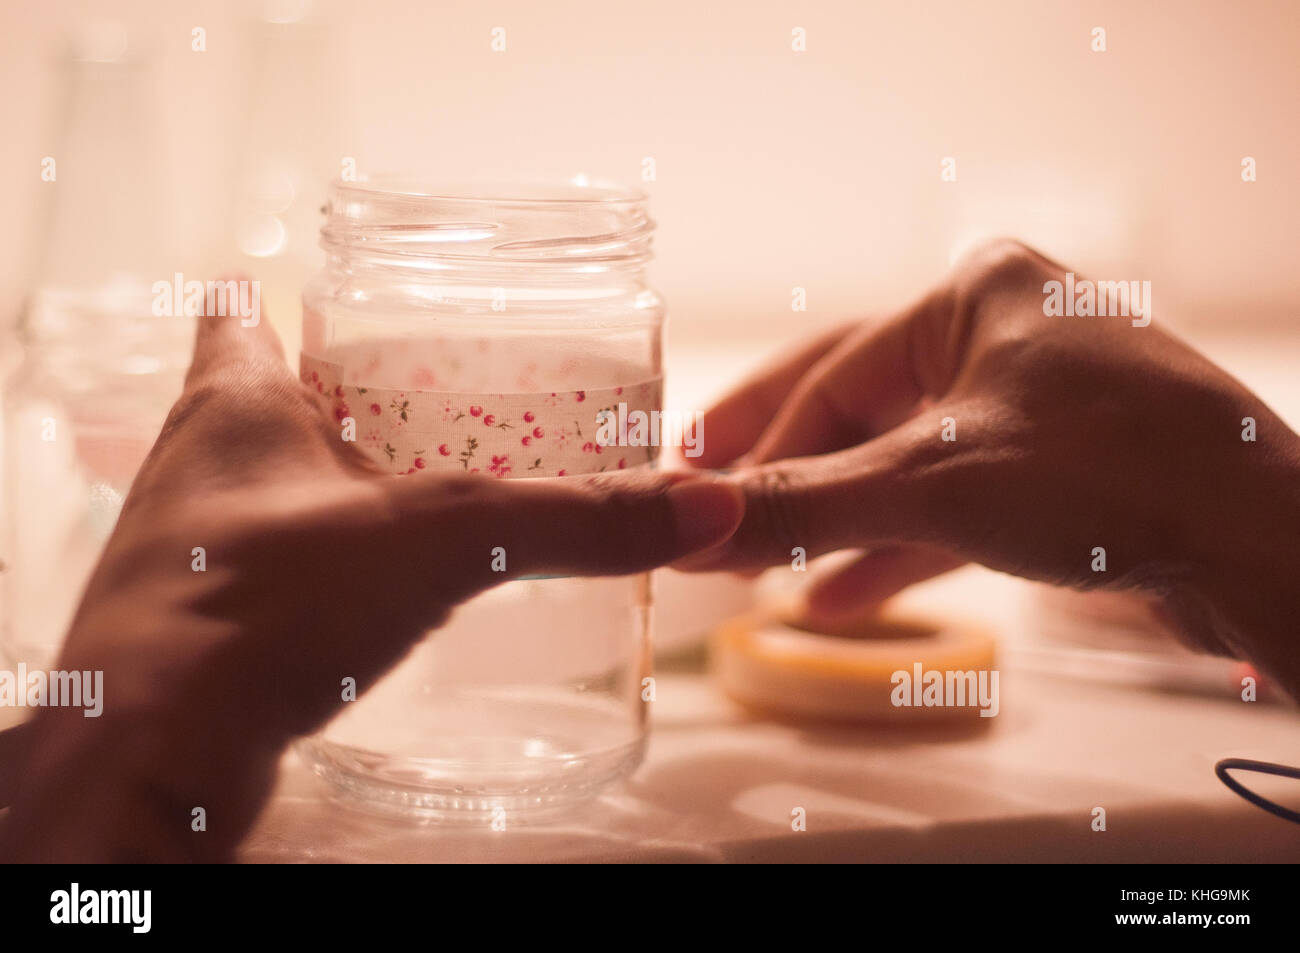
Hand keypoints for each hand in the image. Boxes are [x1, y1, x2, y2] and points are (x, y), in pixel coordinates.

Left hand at [0, 299, 742, 860]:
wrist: (153, 758)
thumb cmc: (263, 609)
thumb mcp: (447, 539)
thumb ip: (575, 521)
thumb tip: (698, 505)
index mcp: (234, 405)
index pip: (235, 307)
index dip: (274, 288)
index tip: (331, 289)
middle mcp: (195, 468)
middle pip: (253, 399)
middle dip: (331, 393)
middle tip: (416, 395)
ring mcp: (187, 550)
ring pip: (260, 492)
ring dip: (325, 485)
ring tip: (410, 491)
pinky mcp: (200, 629)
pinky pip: (265, 575)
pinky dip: (318, 571)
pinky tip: (375, 598)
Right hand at [681, 239, 1299, 696]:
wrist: (1262, 543)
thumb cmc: (1114, 472)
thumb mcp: (931, 485)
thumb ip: (803, 506)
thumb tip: (690, 529)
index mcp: (975, 292)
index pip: (831, 374)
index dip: (755, 447)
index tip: (697, 502)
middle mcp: (1004, 334)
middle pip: (859, 408)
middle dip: (788, 477)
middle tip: (710, 516)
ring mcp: (1035, 403)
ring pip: (903, 461)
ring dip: (835, 522)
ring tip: (763, 573)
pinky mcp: (1060, 470)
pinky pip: (951, 501)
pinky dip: (896, 547)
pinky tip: (838, 597)